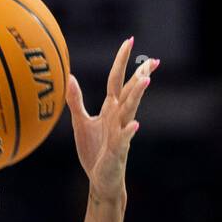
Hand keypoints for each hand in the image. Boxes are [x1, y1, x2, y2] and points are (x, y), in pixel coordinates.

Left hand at [66, 37, 157, 200]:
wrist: (101, 180)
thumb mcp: (81, 123)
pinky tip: (135, 125)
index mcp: (110, 109)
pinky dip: (129, 132)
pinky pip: (124, 139)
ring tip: (146, 80)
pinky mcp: (118, 151)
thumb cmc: (94, 152)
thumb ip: (76, 100)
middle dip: (140, 75)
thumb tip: (69, 76)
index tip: (130, 41)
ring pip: (130, 111)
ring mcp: (121, 133)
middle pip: (130, 92)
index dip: (121, 60)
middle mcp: (118, 117)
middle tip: (152, 60)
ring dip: (137, 96)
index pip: (117, 79)